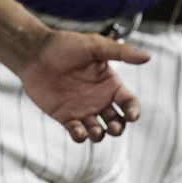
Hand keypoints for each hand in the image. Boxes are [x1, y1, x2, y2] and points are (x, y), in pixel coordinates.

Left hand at [15, 29, 147, 142]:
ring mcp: (82, 109)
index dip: (133, 111)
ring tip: (95, 130)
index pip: (129, 103)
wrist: (34, 52)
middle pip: (117, 121)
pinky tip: (80, 132)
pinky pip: (77, 132)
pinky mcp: (65, 116)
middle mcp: (99, 100)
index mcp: (110, 85)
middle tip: (113, 126)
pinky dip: (80, 136)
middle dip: (118, 128)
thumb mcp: (94, 45)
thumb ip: (120, 52)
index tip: (131, 115)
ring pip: (99, 131)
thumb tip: (147, 57)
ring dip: (100, 135)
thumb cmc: (64, 45)